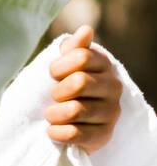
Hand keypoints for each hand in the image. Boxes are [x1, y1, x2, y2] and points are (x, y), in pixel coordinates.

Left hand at [45, 24, 121, 155]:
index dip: (59, 67)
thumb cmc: (64, 89)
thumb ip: (73, 48)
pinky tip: (54, 131)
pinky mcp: (104, 135)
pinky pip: (74, 134)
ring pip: (74, 111)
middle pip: (78, 83)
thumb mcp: (65, 66)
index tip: (54, 75)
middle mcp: (113, 87)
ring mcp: (111, 112)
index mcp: (104, 65)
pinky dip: (57, 133)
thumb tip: (86, 30)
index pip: (80, 57)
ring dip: (54, 115)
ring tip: (52, 115)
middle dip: (57, 92)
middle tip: (54, 98)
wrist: (69, 124)